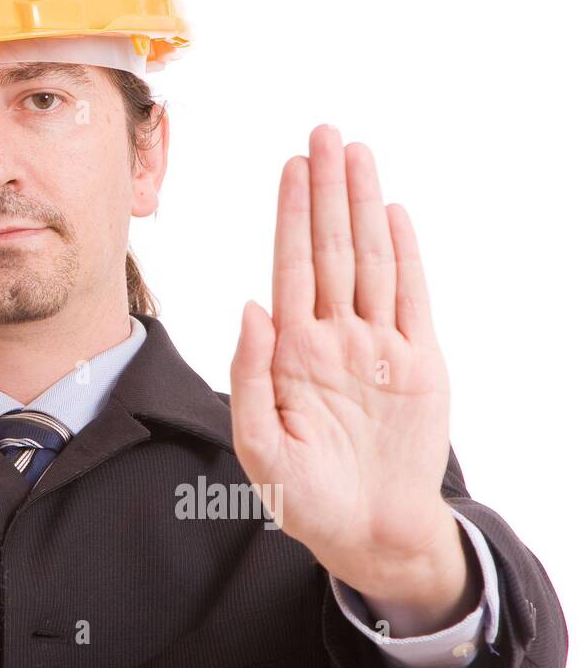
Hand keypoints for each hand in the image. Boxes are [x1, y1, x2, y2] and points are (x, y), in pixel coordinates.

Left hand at [228, 124, 459, 606]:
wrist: (368, 534)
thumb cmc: (305, 497)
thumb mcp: (258, 444)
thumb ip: (247, 374)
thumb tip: (249, 305)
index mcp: (291, 351)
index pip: (290, 266)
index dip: (290, 216)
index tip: (290, 167)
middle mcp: (333, 337)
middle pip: (331, 248)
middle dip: (326, 191)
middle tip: (325, 133)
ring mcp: (377, 346)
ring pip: (372, 260)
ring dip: (363, 207)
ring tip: (357, 154)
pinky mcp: (419, 363)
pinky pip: (413, 297)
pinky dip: (407, 254)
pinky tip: (394, 213)